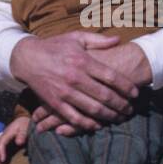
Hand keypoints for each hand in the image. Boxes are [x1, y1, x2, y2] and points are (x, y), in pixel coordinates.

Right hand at [0, 116, 30, 163]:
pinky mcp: (4, 144)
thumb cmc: (25, 125)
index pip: (1, 143)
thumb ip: (23, 134)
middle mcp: (3, 137)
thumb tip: (18, 142)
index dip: (1, 152)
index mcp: (7, 133)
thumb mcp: (26, 127)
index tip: (3, 160)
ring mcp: (2, 141)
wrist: (23, 121)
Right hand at [9, 32, 140, 132]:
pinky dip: (88, 124)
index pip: (110, 76)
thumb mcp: (76, 38)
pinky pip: (74, 117)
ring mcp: (64, 92)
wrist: (27, 58)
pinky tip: (98, 125)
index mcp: (82, 60)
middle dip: (121, 104)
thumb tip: (118, 40)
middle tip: (130, 109)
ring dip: (109, 116)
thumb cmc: (54, 46)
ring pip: (92, 109)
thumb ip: (98, 40)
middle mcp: (75, 77)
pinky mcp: (55, 103)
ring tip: (119, 118)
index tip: (135, 93)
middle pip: (105, 95)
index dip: (126, 87)